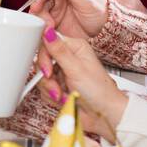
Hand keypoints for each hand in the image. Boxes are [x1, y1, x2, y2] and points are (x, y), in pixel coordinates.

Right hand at [29, 0, 108, 38]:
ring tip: (47, 22)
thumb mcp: (89, 3)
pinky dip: (41, 18)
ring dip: (39, 9)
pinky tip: (47, 25)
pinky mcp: (53, 12)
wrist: (101, 35)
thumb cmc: (101, 15)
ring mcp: (58, 0)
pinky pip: (41, 12)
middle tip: (37, 6)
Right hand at [38, 27, 126, 142]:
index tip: (47, 71)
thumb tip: (47, 31)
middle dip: (48, 79)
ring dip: (50, 89)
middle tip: (57, 87)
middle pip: (43, 62)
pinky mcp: (60, 86)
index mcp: (75, 48)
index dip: (44, 59)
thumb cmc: (100, 92)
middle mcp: (68, 58)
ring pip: (42, 77)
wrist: (104, 115)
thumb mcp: (76, 69)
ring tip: (64, 95)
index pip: (48, 44)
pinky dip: (52, 96)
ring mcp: (63, 73)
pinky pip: (44, 89)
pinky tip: (64, 99)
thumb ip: (59, 50)